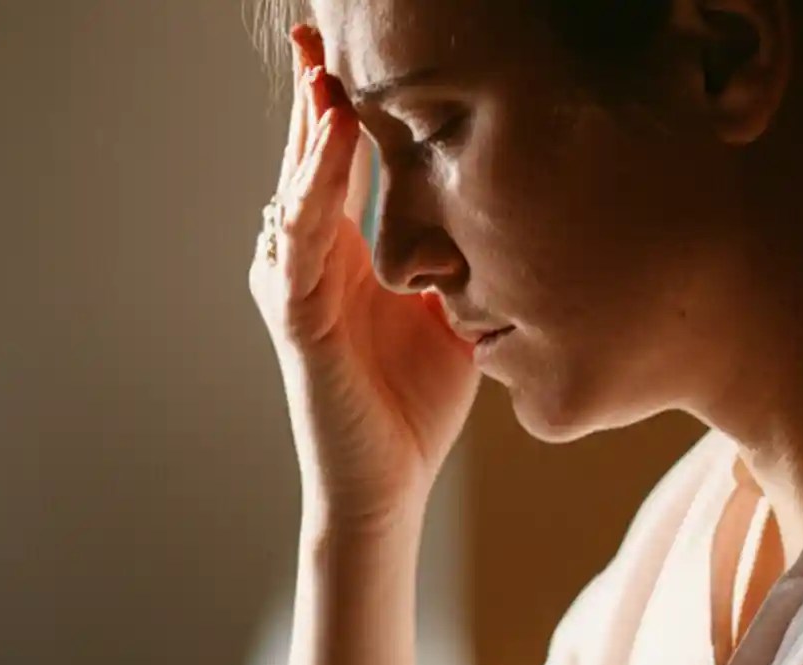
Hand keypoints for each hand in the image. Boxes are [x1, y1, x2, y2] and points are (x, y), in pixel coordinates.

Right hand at [248, 25, 479, 528]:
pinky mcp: (294, 316)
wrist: (389, 481)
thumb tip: (508, 207)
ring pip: (296, 187)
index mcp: (346, 252)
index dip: (341, 105)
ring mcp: (296, 283)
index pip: (340, 163)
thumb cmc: (415, 401)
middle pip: (307, 158)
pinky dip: (313, 188)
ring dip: (310, 126)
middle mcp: (313, 257)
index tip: (350, 46)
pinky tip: (331, 139)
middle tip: (314, 28)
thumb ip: (458, 258)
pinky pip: (299, 240)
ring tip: (324, 66)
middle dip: (312, 92)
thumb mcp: (450, 311)